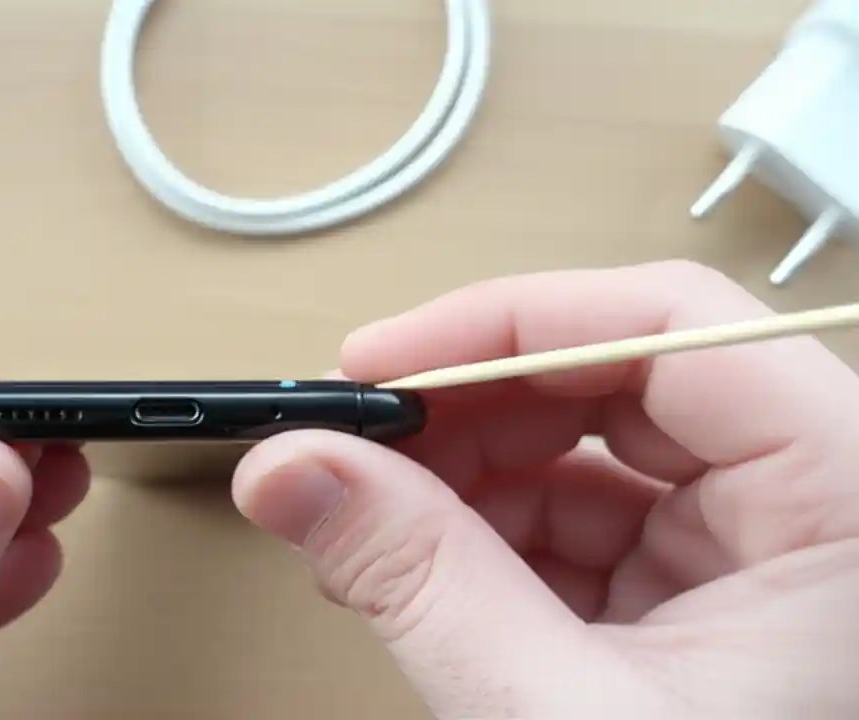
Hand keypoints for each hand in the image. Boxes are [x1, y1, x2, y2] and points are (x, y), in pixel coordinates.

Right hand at [233, 261, 858, 718]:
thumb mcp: (555, 717)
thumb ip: (416, 579)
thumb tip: (296, 470)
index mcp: (848, 503)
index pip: (673, 325)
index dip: (510, 323)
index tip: (385, 362)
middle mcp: (821, 511)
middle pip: (625, 380)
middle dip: (473, 414)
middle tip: (358, 446)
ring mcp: (767, 556)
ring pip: (598, 456)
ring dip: (472, 483)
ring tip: (374, 523)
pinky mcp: (713, 603)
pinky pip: (591, 528)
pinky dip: (498, 542)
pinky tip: (427, 568)